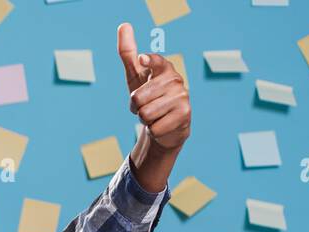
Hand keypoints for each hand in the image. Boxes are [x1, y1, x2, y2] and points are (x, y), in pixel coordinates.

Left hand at [118, 22, 190, 151]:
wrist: (166, 125)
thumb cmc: (149, 96)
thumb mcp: (136, 76)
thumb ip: (128, 53)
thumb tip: (124, 25)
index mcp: (164, 68)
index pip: (157, 63)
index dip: (149, 62)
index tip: (142, 59)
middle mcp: (176, 80)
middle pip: (138, 99)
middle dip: (135, 107)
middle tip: (145, 105)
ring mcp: (182, 97)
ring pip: (145, 114)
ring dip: (144, 119)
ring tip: (154, 114)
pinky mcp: (184, 115)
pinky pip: (153, 127)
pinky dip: (153, 129)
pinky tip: (162, 124)